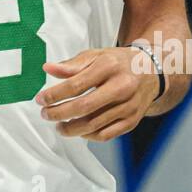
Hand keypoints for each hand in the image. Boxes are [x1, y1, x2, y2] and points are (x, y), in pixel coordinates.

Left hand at [35, 47, 161, 140]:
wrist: (151, 72)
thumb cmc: (118, 62)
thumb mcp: (96, 55)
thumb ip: (71, 64)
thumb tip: (48, 69)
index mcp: (109, 67)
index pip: (76, 85)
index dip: (54, 95)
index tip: (41, 100)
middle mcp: (122, 87)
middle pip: (84, 107)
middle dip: (59, 113)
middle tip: (46, 114)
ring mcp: (128, 106)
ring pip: (93, 125)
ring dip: (71, 129)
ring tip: (59, 125)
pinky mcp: (132, 121)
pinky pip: (105, 135)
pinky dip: (88, 136)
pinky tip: (78, 130)